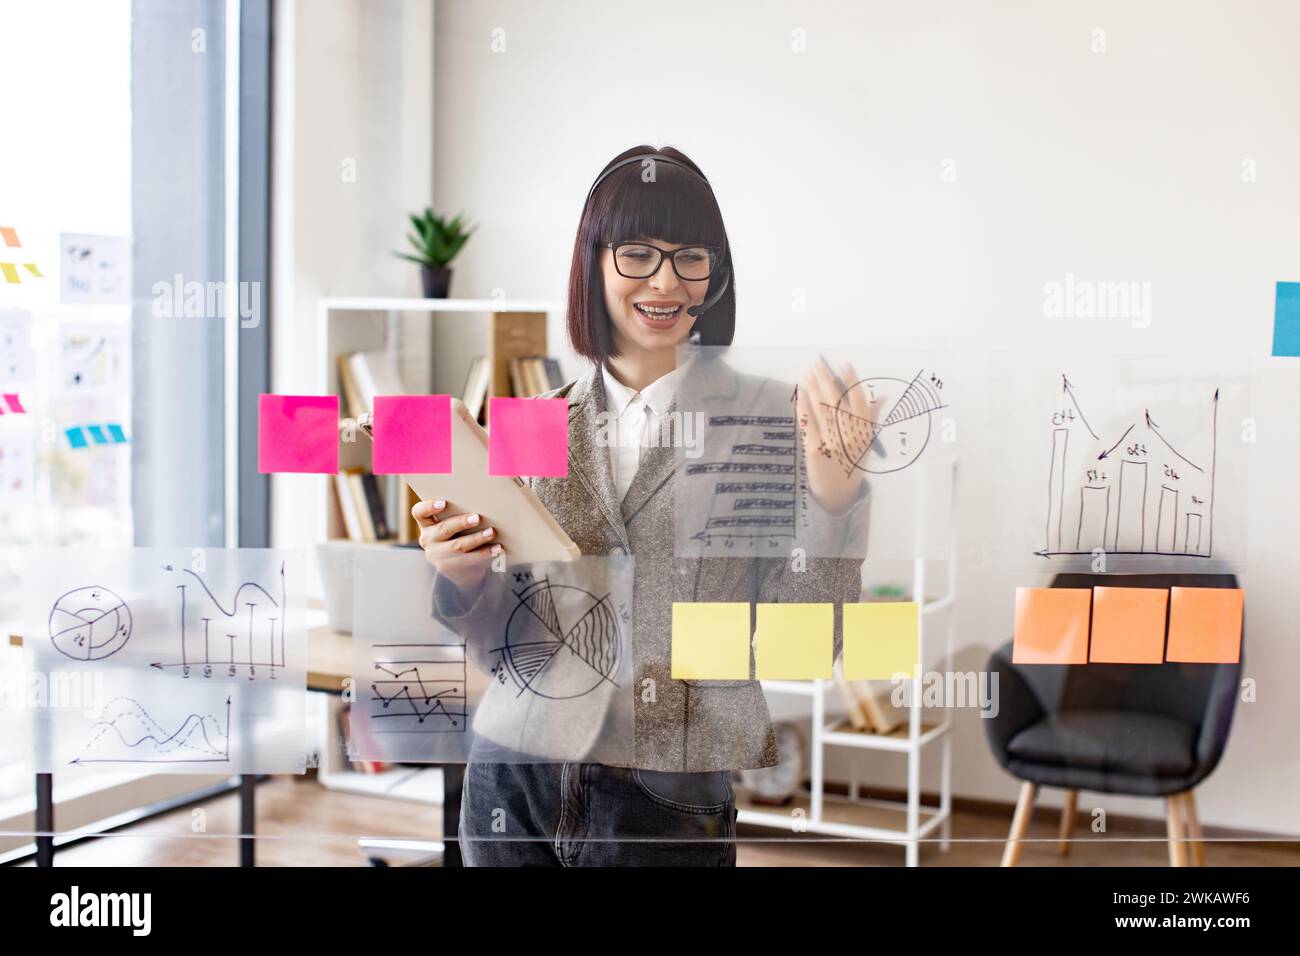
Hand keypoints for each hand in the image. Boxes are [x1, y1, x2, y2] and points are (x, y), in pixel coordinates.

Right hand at [412, 499, 502, 594]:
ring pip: (458, 546)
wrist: (459, 568)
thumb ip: (457, 515)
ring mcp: (437, 555)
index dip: (429, 506)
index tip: (443, 502)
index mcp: (426, 524)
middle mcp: (428, 539)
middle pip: (444, 529)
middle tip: (477, 518)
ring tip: (491, 532)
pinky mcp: (449, 568)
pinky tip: (497, 548)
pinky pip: (469, 559)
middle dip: (461, 523)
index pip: (419, 512)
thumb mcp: (452, 525)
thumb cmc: (457, 536)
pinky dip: (485, 553)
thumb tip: (483, 502)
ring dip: (477, 538)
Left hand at [796, 357, 877, 514]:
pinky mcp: (814, 450)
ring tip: (806, 373)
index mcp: (864, 433)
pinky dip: (803, 407)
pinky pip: (808, 424)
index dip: (852, 381)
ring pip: (821, 409)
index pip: (860, 401)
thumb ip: (871, 420)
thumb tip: (882, 397)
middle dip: (826, 379)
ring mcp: (831, 443)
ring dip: (813, 388)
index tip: (844, 364)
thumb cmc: (852, 467)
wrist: (837, 496)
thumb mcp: (866, 445)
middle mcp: (849, 436)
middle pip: (837, 401)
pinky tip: (800, 394)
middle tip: (817, 364)